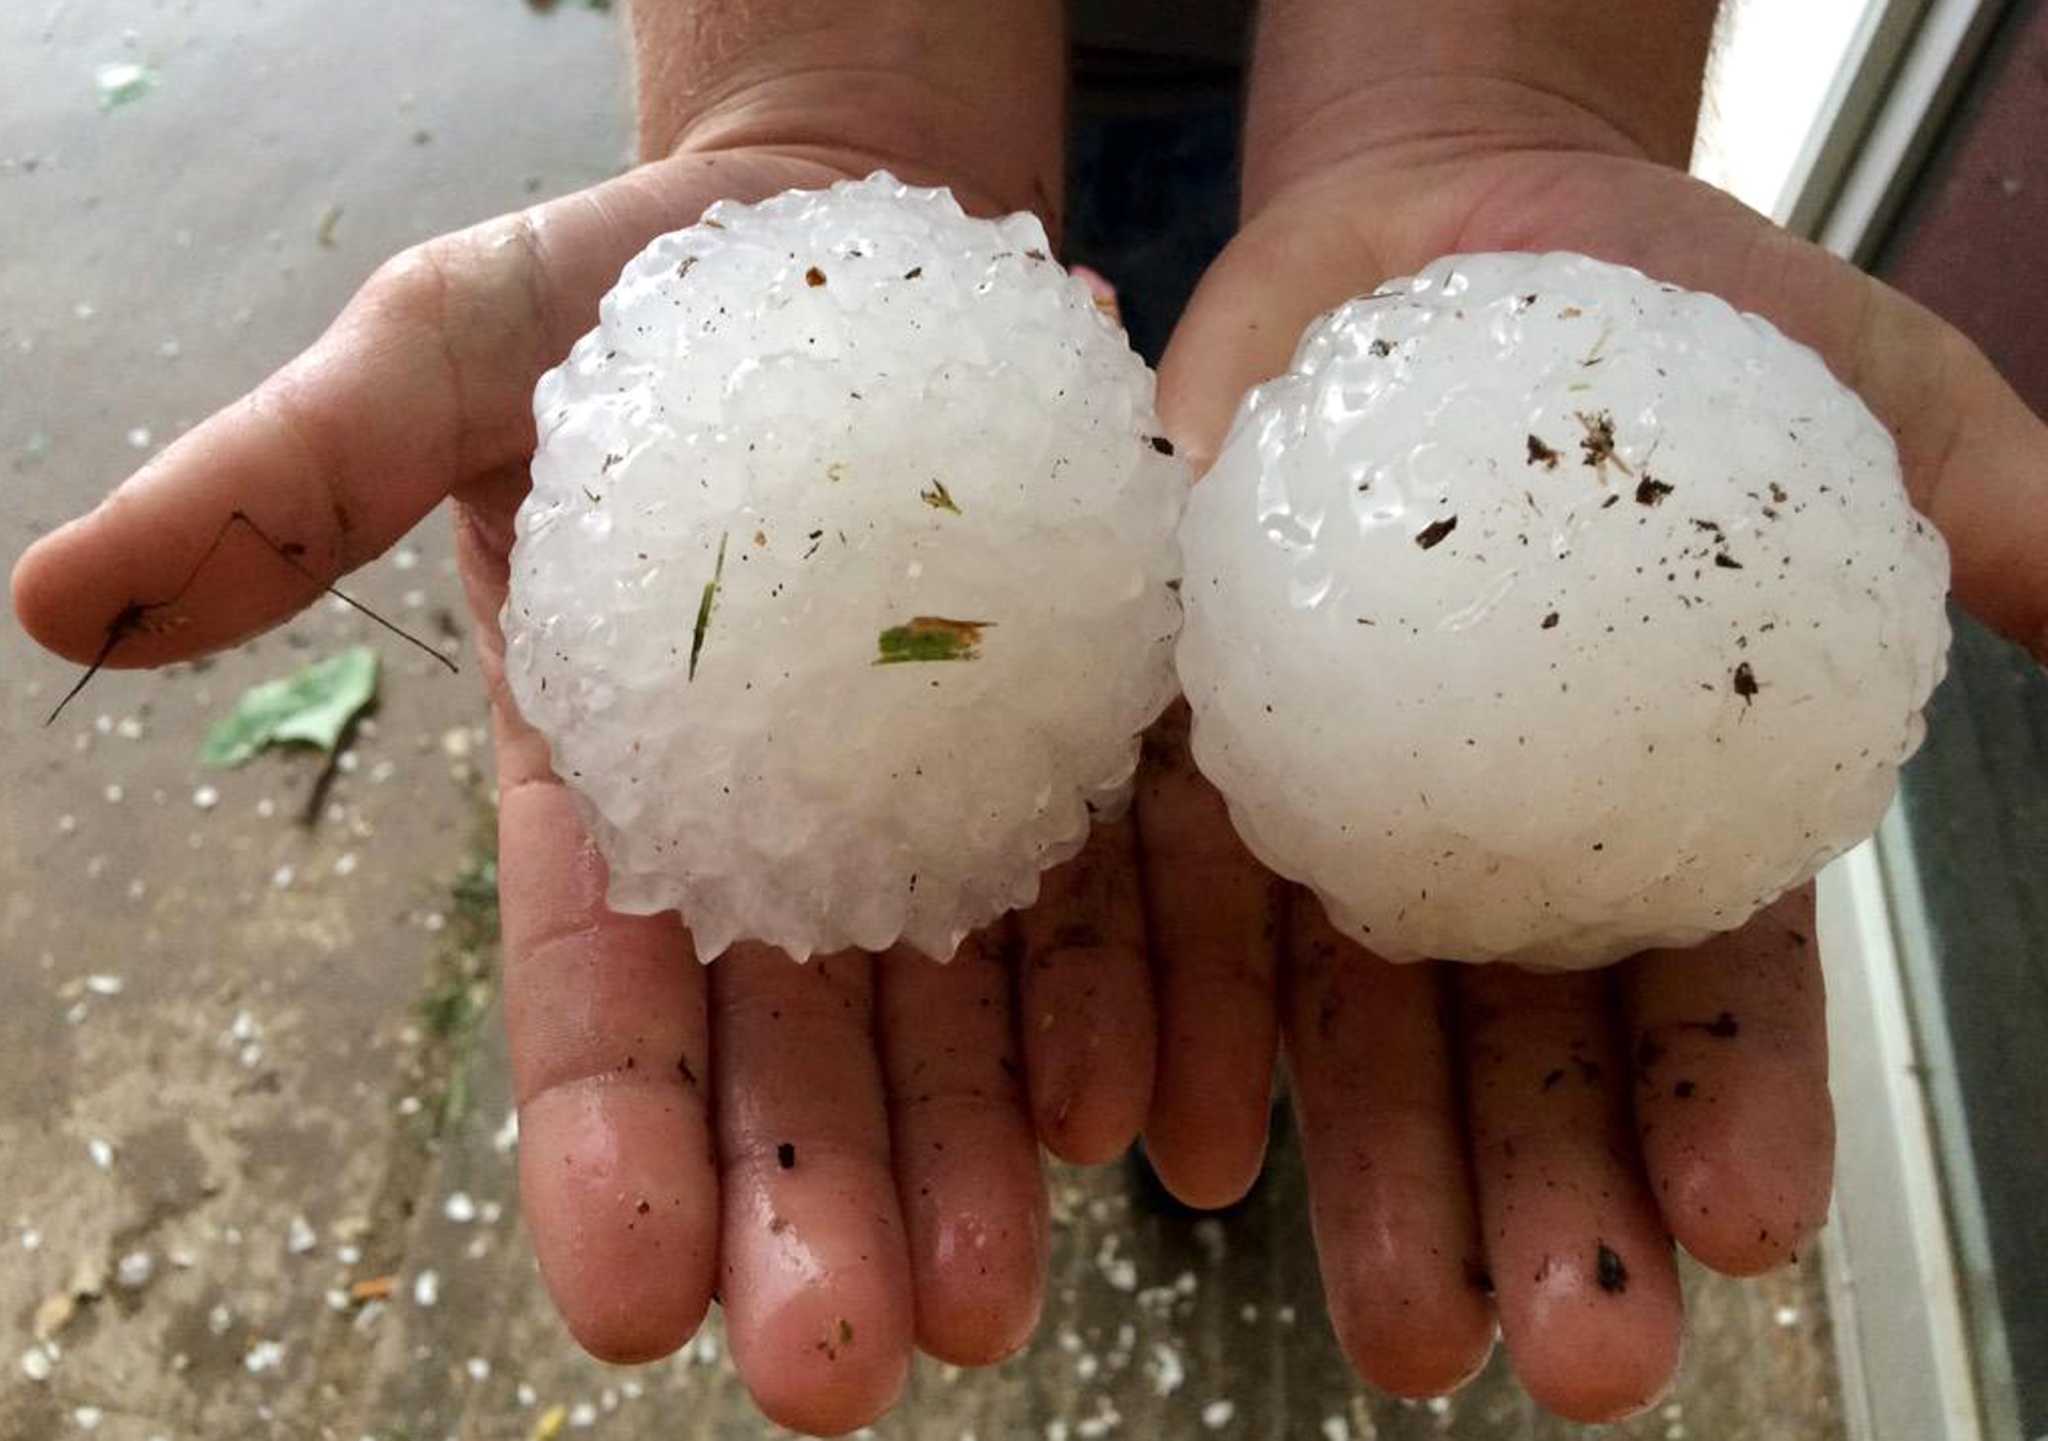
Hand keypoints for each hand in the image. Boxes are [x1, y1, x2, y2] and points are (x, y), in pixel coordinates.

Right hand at [9, 147, 1163, 1434]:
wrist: (845, 225)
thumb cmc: (618, 290)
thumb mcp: (437, 356)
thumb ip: (289, 483)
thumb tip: (57, 602)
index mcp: (610, 780)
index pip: (599, 997)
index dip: (611, 1141)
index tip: (630, 1291)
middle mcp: (778, 823)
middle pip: (793, 1048)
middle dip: (811, 1209)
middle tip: (834, 1368)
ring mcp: (941, 790)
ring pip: (954, 1013)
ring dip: (972, 1162)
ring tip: (992, 1301)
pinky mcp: (1074, 731)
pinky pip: (1098, 888)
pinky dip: (1110, 1006)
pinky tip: (1131, 1119)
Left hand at [1150, 105, 2047, 1418]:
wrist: (1438, 225)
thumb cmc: (1669, 305)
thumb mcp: (1859, 384)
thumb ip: (1982, 505)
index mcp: (1661, 797)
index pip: (1707, 984)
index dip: (1728, 1105)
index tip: (1745, 1228)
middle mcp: (1490, 829)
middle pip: (1519, 1045)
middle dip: (1542, 1202)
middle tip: (1561, 1354)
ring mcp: (1330, 786)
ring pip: (1342, 1009)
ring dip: (1363, 1169)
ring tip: (1392, 1324)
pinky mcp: (1190, 721)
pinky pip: (1163, 884)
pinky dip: (1167, 1013)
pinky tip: (1177, 1141)